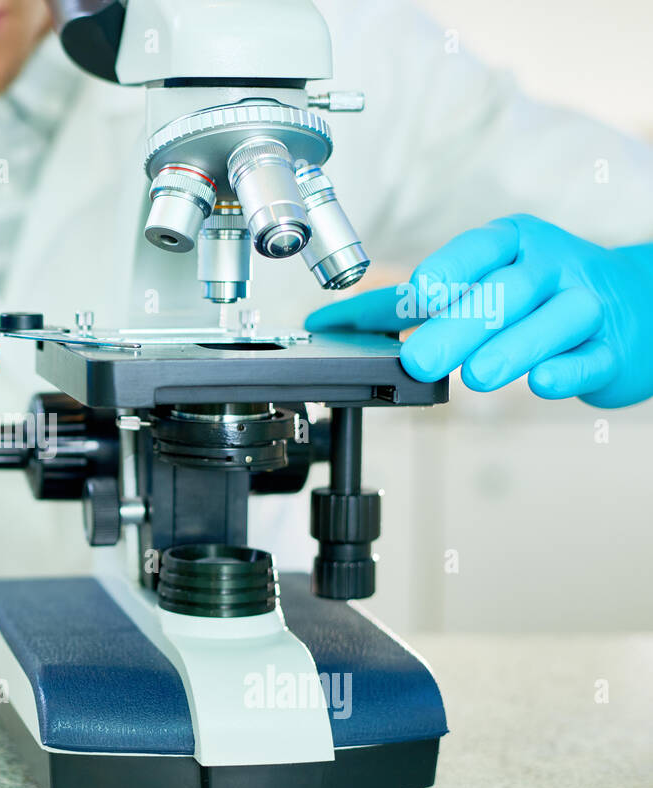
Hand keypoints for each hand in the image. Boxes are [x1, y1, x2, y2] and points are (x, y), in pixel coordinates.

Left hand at [305, 214, 652, 408]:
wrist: (635, 305)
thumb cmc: (536, 293)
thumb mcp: (477, 281)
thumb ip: (404, 306)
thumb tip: (328, 324)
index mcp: (510, 244)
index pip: (475, 250)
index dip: (447, 270)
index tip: (416, 296)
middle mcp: (550, 267)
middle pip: (504, 293)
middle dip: (460, 326)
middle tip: (420, 360)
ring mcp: (585, 305)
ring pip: (550, 323)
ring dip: (511, 349)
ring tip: (476, 376)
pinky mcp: (610, 349)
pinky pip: (589, 359)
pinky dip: (566, 371)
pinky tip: (543, 381)